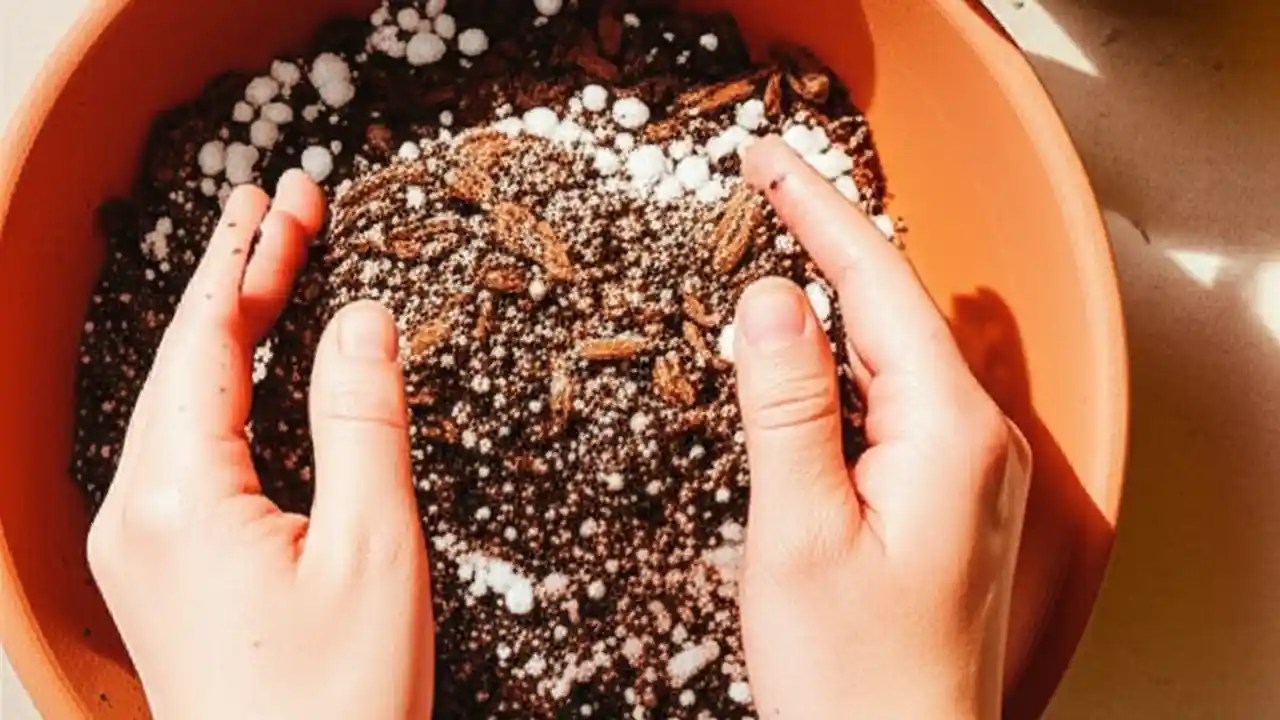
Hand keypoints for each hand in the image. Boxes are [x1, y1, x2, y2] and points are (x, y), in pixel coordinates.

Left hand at [86, 171, 433, 718]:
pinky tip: (258, 365)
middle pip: (187, 362)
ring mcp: (144, 545)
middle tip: (288, 205)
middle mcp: (139, 514)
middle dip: (240, 277)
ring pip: (186, 402)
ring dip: (234, 328)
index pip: (207, 342)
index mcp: (177, 500)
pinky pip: (189, 448)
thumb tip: (362, 317)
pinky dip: (230, 389)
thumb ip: (363, 418)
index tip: (285, 195)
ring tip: (278, 262)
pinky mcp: (167, 569)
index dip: (249, 258)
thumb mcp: (372, 548)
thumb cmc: (337, 703)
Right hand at [733, 139, 1030, 718]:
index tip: (767, 159)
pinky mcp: (954, 494)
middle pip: (896, 305)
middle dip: (827, 240)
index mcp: (946, 432)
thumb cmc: (853, 676)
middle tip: (763, 189)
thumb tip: (771, 297)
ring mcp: (973, 467)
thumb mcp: (797, 532)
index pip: (878, 282)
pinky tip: (812, 355)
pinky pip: (900, 398)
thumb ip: (786, 405)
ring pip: (897, 350)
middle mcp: (977, 437)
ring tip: (776, 252)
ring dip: (835, 301)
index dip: (817, 210)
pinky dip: (849, 361)